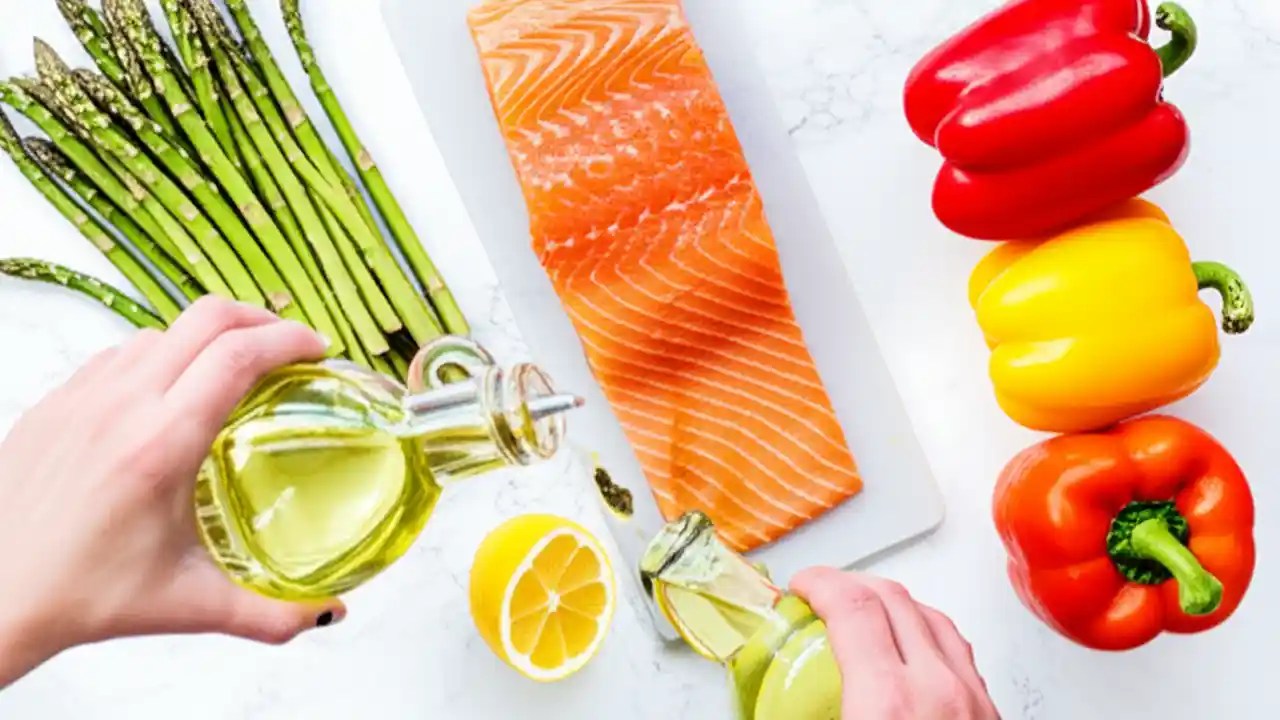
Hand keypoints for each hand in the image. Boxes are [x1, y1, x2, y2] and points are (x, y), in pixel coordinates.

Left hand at [0, 298, 345, 686]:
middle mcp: (120, 407)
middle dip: (258, 320)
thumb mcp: (190, 605)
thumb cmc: (80, 597)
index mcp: (160, 444)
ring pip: (159, 332)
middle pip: (204, 319)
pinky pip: (115, 355)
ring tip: (231, 369)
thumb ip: (270, 613)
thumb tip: (328, 613)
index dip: (289, 340)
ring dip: (206, 337)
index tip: (318, 351)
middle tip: (288, 346)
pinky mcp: (51, 404)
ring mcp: (80, 398)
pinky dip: (157, 357)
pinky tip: (166, 393)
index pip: (238, 356)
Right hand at [791, 568, 998, 719]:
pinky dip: (930, 634)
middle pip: (895, 600)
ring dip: (894, 604)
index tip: (803, 585)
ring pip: (935, 619)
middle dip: (852, 584)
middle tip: (826, 593)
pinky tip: (915, 652)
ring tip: (868, 613)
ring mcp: (973, 700)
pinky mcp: (992, 714)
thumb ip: (809, 707)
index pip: (853, 607)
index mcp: (887, 701)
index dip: (821, 583)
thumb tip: (762, 714)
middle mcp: (937, 691)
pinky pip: (961, 653)